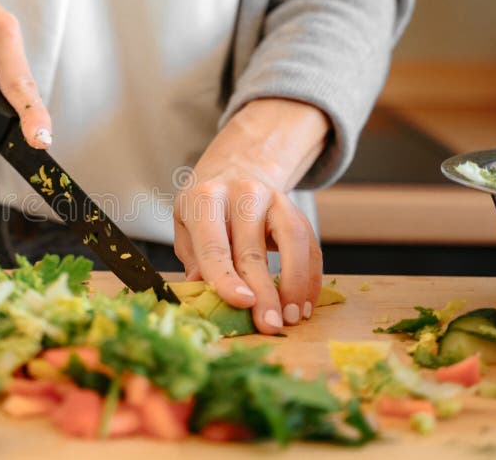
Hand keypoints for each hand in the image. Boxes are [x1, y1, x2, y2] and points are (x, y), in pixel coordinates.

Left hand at [173, 99, 328, 334]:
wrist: (232, 171)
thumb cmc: (203, 211)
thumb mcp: (186, 227)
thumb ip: (193, 257)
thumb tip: (202, 288)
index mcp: (205, 199)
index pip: (214, 244)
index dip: (226, 276)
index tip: (242, 303)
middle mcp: (241, 194)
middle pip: (252, 250)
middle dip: (263, 293)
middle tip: (269, 326)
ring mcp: (272, 198)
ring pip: (291, 243)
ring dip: (294, 286)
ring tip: (291, 318)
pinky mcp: (294, 209)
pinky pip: (309, 245)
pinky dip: (309, 278)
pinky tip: (303, 305)